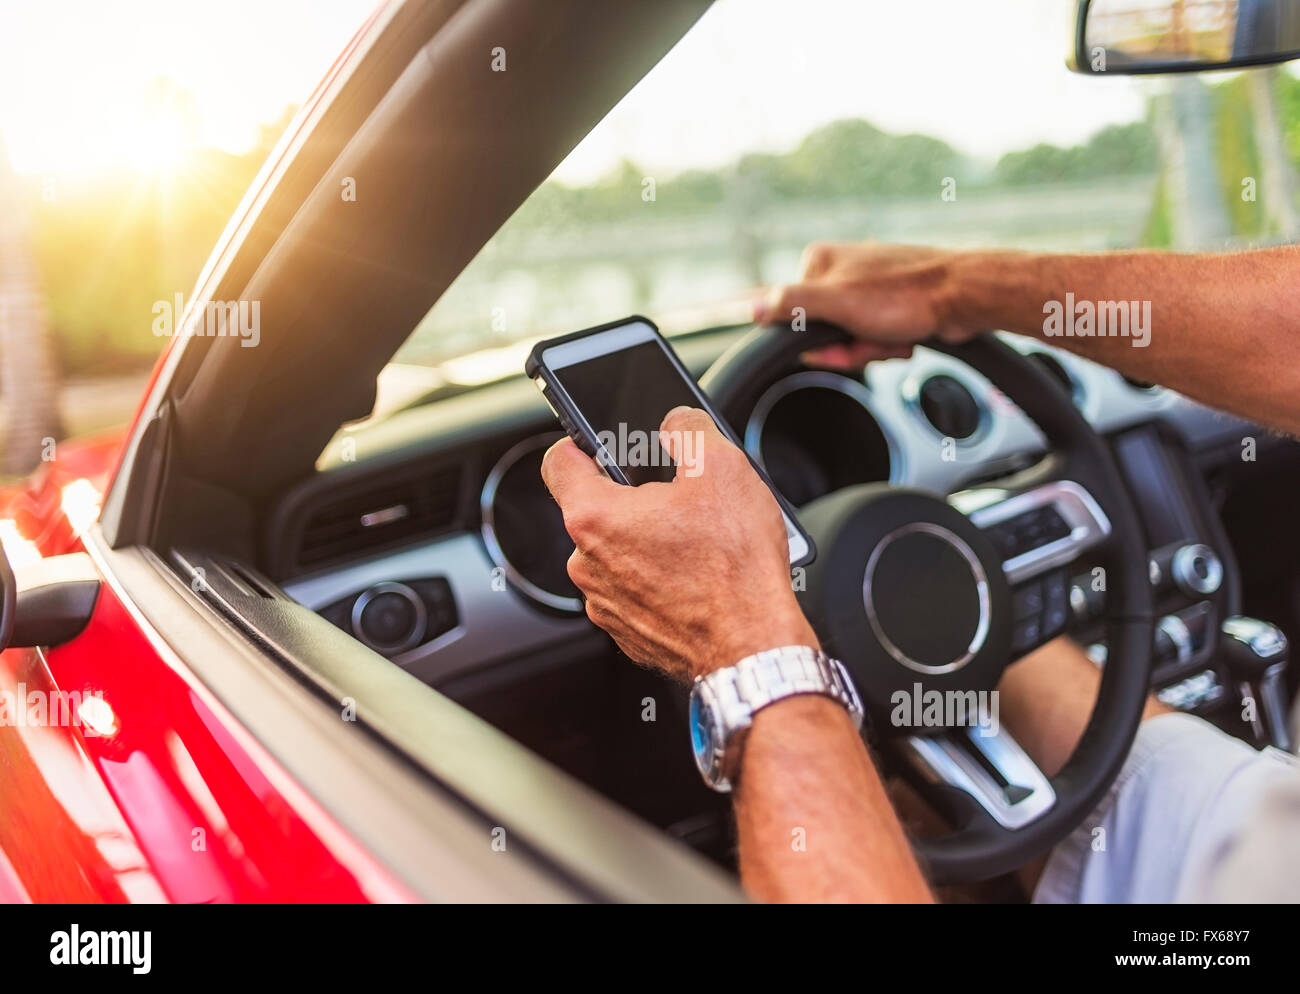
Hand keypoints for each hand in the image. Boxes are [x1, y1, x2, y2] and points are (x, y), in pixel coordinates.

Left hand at [540, 406, 817, 683]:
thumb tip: (678, 421)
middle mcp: (587, 565)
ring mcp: (605, 604)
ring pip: (617, 553)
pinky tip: (698, 575)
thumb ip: (688, 428)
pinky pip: (634, 591)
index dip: (580, 442)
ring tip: (698, 541)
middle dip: (633, 498)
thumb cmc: (735, 568)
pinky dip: (659, 579)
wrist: (753, 648)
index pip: (558, 462)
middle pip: (596, 510)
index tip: (599, 442)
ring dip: (649, 541)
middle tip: (679, 498)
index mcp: (593, 517)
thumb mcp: (722, 467)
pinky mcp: (628, 633)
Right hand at [753, 241, 978, 367]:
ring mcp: (868, 285)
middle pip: (825, 330)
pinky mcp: (891, 301)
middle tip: (874, 338)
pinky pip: (875, 335)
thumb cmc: (906, 295)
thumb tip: (751, 309)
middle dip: (851, 346)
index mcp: (820, 262)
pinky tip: (906, 336)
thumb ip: (789, 304)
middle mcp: (842, 269)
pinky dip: (890, 343)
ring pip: (852, 337)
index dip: (818, 340)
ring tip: (896, 335)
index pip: (795, 317)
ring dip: (874, 347)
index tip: (841, 341)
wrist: (964, 296)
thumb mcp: (837, 303)